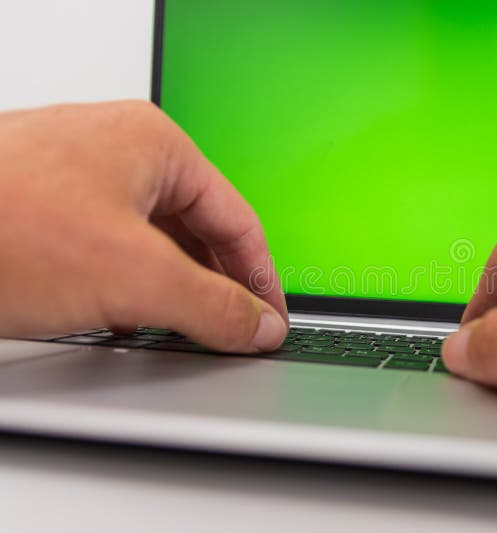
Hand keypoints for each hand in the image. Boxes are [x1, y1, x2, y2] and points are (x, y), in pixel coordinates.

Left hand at [0, 101, 287, 351]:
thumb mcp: (134, 277)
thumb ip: (215, 306)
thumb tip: (259, 324)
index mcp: (155, 145)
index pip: (238, 220)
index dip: (262, 279)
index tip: (270, 320)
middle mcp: (116, 151)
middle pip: (196, 231)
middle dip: (212, 287)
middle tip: (228, 333)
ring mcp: (75, 177)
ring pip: (150, 243)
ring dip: (167, 291)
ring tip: (173, 330)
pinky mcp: (41, 208)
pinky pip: (108, 249)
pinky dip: (124, 287)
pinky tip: (118, 317)